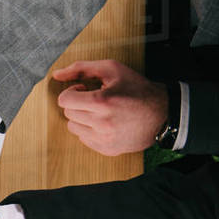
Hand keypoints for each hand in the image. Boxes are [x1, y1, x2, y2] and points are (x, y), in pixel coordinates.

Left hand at [53, 60, 167, 155]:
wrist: (162, 113)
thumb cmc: (136, 88)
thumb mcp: (112, 69)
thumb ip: (81, 68)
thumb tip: (56, 75)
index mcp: (101, 102)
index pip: (64, 101)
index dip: (72, 92)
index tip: (84, 89)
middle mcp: (102, 124)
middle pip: (69, 114)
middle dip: (78, 104)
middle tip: (94, 99)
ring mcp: (104, 139)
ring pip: (74, 128)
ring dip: (82, 117)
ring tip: (99, 111)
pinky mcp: (107, 150)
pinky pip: (84, 139)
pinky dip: (90, 130)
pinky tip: (105, 123)